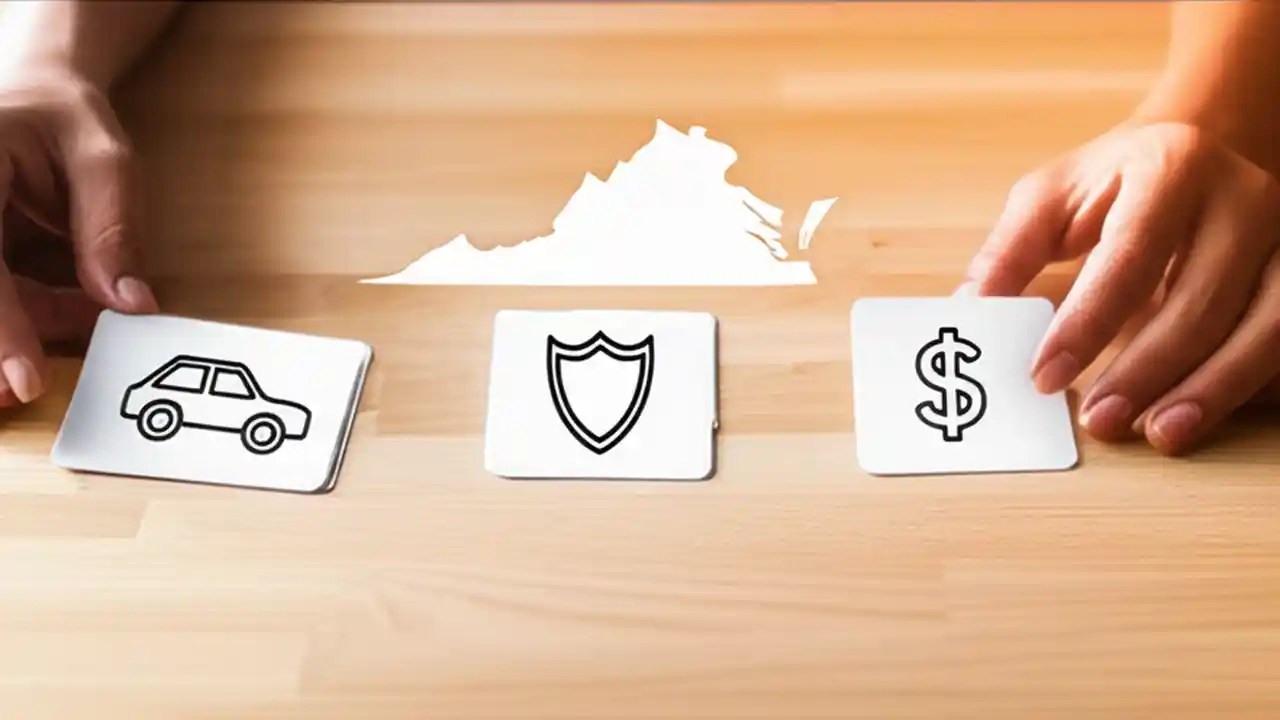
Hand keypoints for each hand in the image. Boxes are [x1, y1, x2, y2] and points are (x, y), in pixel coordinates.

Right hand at [0, 71, 155, 406]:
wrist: (35, 93)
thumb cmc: (64, 117)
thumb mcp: (103, 159)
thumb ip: (112, 229)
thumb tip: (129, 303)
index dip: (0, 325)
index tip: (24, 378)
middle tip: (25, 390)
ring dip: (14, 328)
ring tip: (63, 340)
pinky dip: (17, 318)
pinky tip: (56, 324)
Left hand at [968, 122, 1279, 454]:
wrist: (1198, 151)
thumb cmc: (1113, 183)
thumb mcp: (1050, 198)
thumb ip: (1008, 253)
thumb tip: (970, 312)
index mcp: (1171, 169)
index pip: (1130, 257)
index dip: (1088, 325)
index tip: (1044, 376)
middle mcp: (1243, 198)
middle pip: (1201, 302)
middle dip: (1146, 372)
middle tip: (1099, 420)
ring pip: (1265, 328)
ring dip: (1210, 391)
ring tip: (1158, 433)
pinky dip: (1251, 385)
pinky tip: (1207, 415)